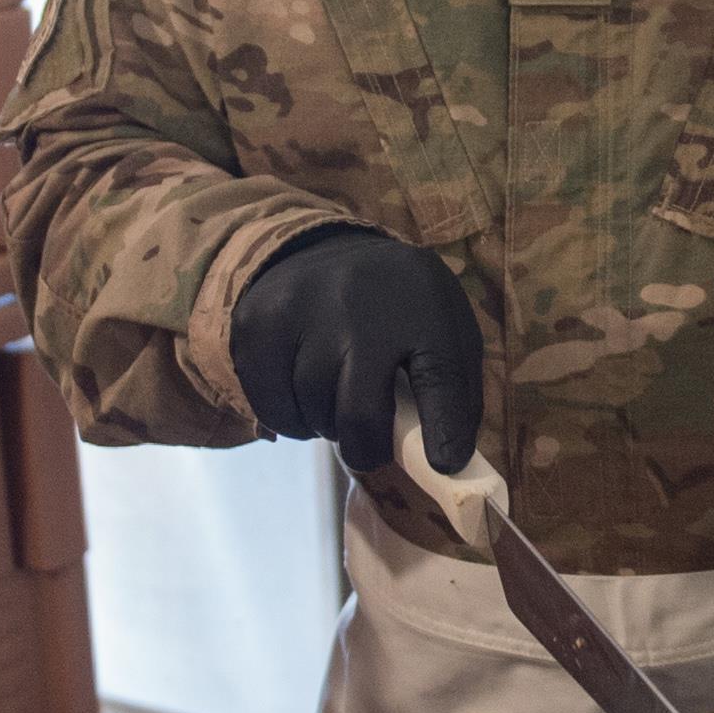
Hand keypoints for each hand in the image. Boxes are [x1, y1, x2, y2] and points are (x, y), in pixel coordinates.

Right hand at [225, 224, 480, 476]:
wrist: (326, 248)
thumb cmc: (399, 307)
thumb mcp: (444, 329)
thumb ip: (455, 391)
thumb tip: (449, 461)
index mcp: (423, 307)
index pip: (440, 379)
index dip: (443, 430)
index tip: (443, 464)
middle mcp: (361, 304)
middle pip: (360, 412)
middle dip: (367, 448)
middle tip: (369, 447)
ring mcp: (303, 311)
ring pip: (312, 411)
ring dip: (327, 425)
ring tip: (337, 400)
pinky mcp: (258, 324)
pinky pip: (272, 406)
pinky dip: (292, 418)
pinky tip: (306, 395)